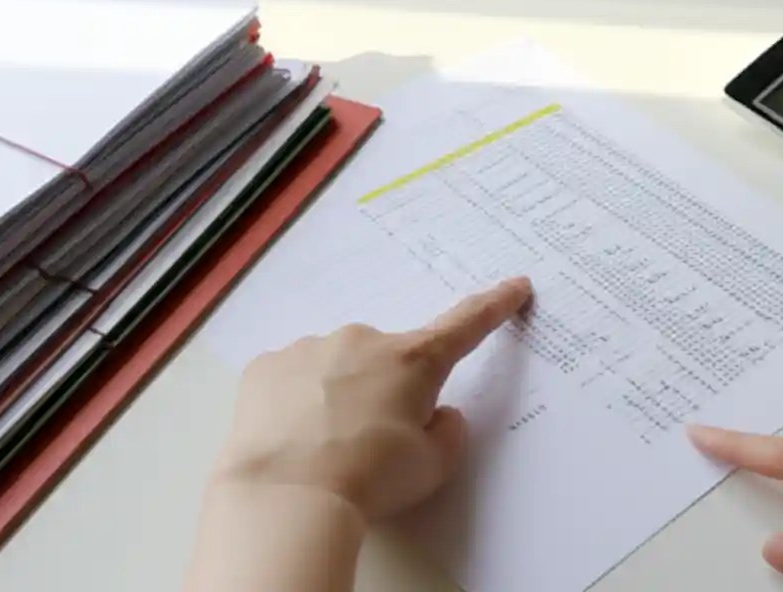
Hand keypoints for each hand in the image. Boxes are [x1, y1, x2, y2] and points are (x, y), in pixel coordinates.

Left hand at [214, 277, 531, 520]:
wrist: (286, 496)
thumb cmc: (371, 479)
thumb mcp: (433, 465)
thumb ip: (447, 431)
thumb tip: (436, 412)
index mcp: (413, 361)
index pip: (466, 325)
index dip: (494, 306)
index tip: (516, 286)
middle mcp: (362, 341)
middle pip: (387, 360)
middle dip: (386, 389)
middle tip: (373, 442)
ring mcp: (309, 348)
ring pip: (335, 366)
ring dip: (338, 394)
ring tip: (325, 448)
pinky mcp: (266, 366)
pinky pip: (292, 378)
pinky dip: (296, 401)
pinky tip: (290, 439)